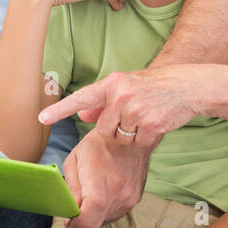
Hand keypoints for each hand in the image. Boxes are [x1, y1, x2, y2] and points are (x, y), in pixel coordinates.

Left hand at [41, 64, 204, 148]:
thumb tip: (81, 113)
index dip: (60, 109)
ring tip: (144, 118)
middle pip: (103, 129)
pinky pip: (138, 144)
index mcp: (112, 83)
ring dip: (130, 135)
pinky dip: (146, 139)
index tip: (42, 118)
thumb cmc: (152, 87)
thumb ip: (102, 102)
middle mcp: (121, 95)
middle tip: (131, 117)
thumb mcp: (124, 87)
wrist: (186, 86)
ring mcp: (137, 110)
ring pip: (120, 138)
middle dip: (115, 130)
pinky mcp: (151, 125)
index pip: (81, 97)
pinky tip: (154, 124)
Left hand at [61, 127, 149, 227]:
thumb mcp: (75, 159)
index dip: (74, 225)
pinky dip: (105, 207)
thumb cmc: (99, 143)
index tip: (68, 220)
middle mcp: (118, 194)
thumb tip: (69, 211)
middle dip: (81, 219)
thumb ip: (71, 188)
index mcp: (100, 182)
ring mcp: (129, 198)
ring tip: (92, 190)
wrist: (130, 133)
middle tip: (75, 204)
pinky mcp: (135, 199)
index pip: (88, 220)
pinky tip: (104, 188)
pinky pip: (115, 213)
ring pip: (104, 220)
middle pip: (94, 224)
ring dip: (94, 213)